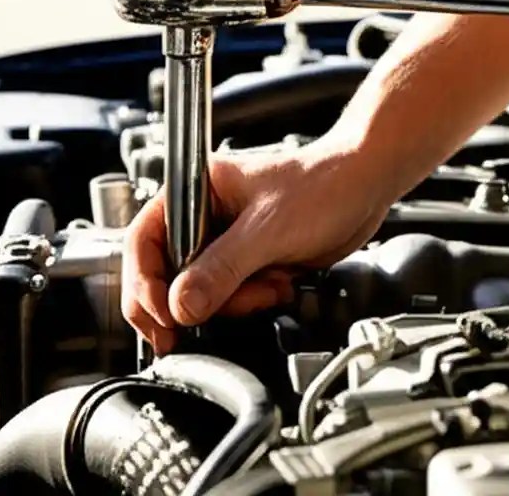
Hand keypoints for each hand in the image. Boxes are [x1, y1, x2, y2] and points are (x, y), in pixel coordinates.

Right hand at [122, 141, 391, 353]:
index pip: (144, 241)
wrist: (364, 189)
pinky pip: (232, 297)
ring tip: (267, 285)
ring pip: (201, 293)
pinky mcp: (248, 262)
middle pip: (167, 274)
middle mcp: (203, 217)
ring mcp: (225, 242)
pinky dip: (253, 300)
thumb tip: (182, 306)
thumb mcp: (267, 228)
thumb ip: (222, 268)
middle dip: (192, 301)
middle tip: (196, 325)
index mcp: (194, 191)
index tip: (161, 317)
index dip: (145, 284)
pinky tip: (278, 283)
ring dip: (234, 302)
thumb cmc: (323, 183)